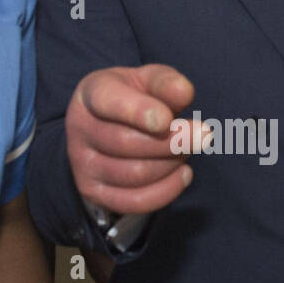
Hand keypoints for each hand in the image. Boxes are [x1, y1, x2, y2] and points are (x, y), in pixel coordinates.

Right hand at [66, 64, 202, 215]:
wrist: (104, 127)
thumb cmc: (133, 98)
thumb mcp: (147, 81)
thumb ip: (165, 83)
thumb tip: (184, 92)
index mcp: (92, 93)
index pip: (110, 102)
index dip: (138, 112)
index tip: (167, 119)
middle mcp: (80, 128)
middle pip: (127, 143)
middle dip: (172, 142)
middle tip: (204, 135)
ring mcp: (83, 163)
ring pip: (135, 174)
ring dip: (171, 163)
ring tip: (186, 150)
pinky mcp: (94, 192)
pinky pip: (135, 201)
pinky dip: (167, 190)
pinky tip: (183, 173)